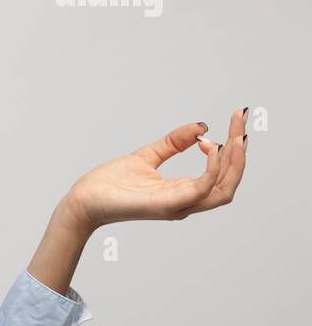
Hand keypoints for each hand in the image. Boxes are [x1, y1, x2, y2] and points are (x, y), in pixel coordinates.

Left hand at [63, 108, 249, 231]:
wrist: (83, 200)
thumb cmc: (111, 184)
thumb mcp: (147, 155)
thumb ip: (174, 142)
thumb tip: (201, 127)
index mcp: (183, 191)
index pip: (222, 173)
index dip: (234, 148)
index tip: (237, 120)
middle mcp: (185, 201)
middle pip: (230, 181)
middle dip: (241, 151)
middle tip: (242, 121)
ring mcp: (177, 205)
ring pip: (224, 190)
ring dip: (234, 160)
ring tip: (234, 134)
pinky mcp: (165, 204)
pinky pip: (201, 189)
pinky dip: (212, 168)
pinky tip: (210, 146)